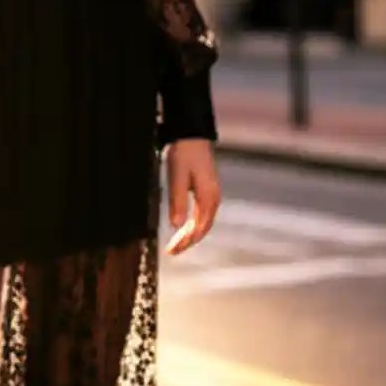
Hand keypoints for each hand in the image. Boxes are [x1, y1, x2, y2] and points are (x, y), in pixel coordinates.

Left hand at [164, 138, 220, 255]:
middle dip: (188, 241)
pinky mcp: (207, 189)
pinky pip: (202, 213)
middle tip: (172, 251)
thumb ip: (177, 201)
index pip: (199, 229)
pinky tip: (184, 227)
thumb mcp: (177, 177)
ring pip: (203, 222)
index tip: (172, 251)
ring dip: (191, 234)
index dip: (186, 242)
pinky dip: (193, 224)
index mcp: (209, 198)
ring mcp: (212, 194)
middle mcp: (214, 198)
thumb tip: (175, 226)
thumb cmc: (184, 153)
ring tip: (176, 244)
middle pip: (203, 228)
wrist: (191, 134)